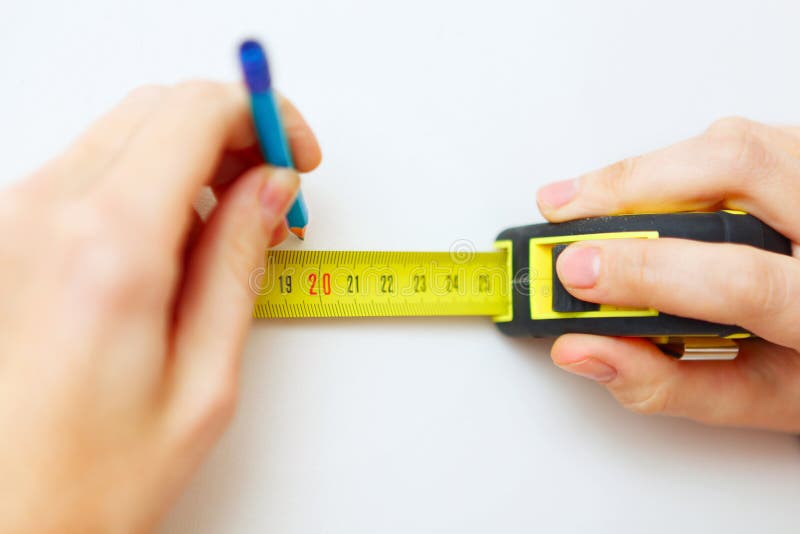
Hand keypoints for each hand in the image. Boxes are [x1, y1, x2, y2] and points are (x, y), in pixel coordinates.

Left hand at [0, 81, 320, 531]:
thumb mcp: (203, 380)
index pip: (197, 113)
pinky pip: (94, 168)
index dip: (264, 117)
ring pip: (127, 131)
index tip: (298, 153)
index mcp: (107, 246)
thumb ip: (240, 264)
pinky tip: (182, 233)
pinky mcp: (8, 235)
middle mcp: (44, 215)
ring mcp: (15, 220)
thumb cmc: (86, 480)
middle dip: (235, 131)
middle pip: (161, 108)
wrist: (0, 522)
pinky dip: (151, 178)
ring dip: (194, 154)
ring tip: (235, 220)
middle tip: (277, 186)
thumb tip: (269, 191)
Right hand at [537, 117, 799, 432]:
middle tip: (564, 209)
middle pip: (735, 166)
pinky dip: (682, 158)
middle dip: (631, 184)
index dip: (646, 269)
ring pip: (736, 141)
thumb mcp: (752, 397)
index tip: (576, 273)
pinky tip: (654, 188)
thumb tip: (582, 348)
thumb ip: (664, 383)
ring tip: (594, 198)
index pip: (739, 279)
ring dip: (650, 168)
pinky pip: (745, 137)